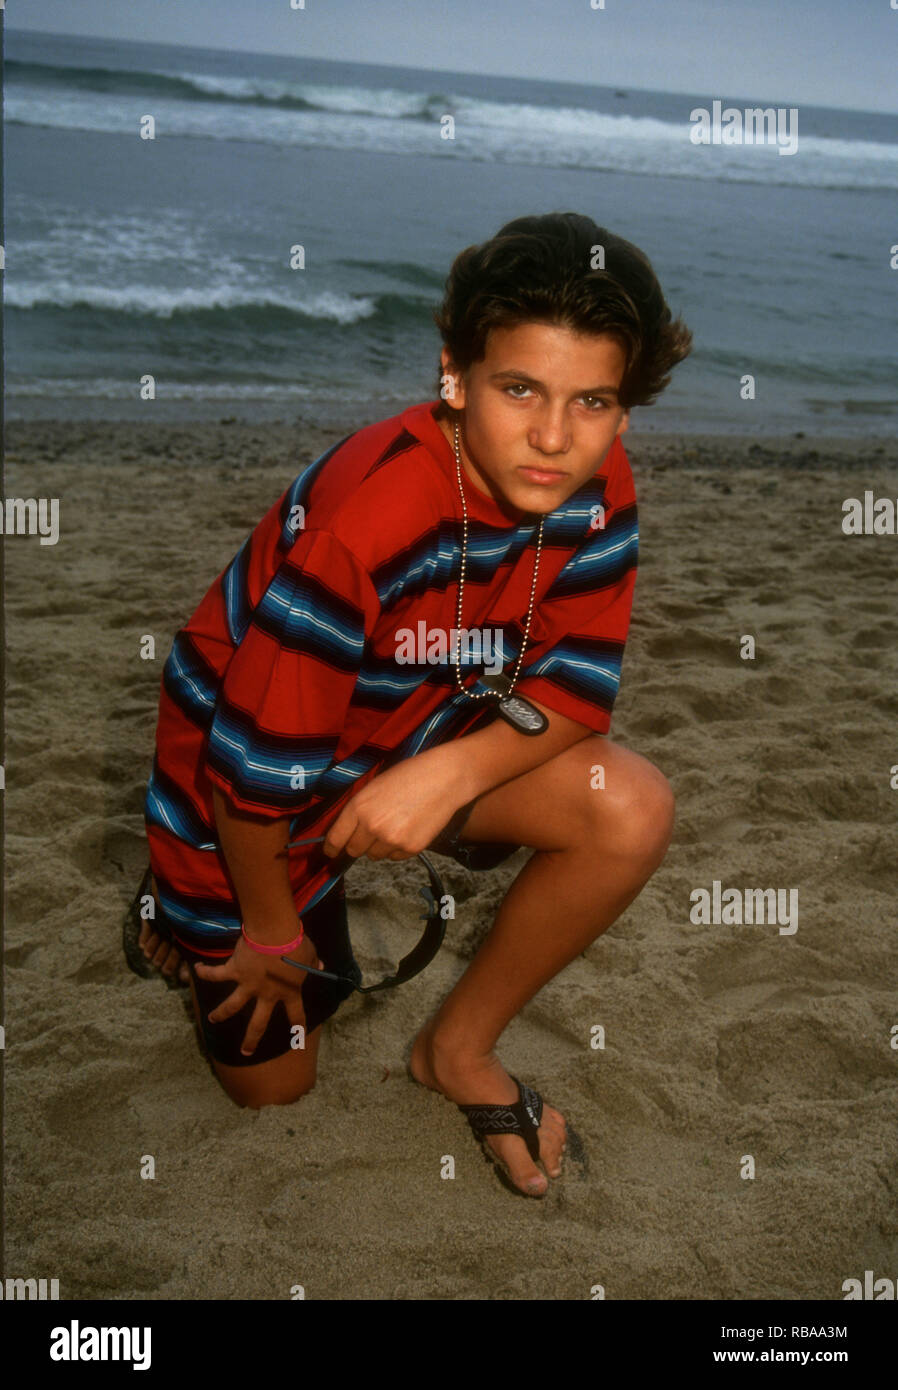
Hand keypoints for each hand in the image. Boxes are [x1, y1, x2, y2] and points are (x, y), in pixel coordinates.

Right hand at [193, 930, 321, 1056]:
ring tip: (213, 1019)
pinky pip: (216, 974)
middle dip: (252, 1039)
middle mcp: (267, 994)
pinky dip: (205, 972)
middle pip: (259, 1023)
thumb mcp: (309, 955)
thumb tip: (320, 966)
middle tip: (246, 1051)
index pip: (296, 1014)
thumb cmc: (296, 943)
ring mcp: (249, 985)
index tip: (297, 1039)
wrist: (275, 933)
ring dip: (221, 1014)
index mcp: (289, 992)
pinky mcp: (235, 971)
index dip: (298, 1026)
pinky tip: (196, 969)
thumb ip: (313, 964)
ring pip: (232, 1006)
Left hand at [324, 747, 468, 861]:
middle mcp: (371, 826)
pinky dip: (398, 848)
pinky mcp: (410, 848)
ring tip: (396, 824)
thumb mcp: (374, 787)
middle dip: (359, 844)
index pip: (336, 838)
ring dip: (380, 845)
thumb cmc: (409, 776)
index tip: (331, 853)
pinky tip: (410, 828)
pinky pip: (395, 857)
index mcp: (358, 807)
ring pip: (375, 855)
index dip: (331, 848)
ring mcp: (391, 839)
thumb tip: (347, 831)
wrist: (445, 778)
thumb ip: (359, 809)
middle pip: (354, 850)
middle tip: (372, 832)